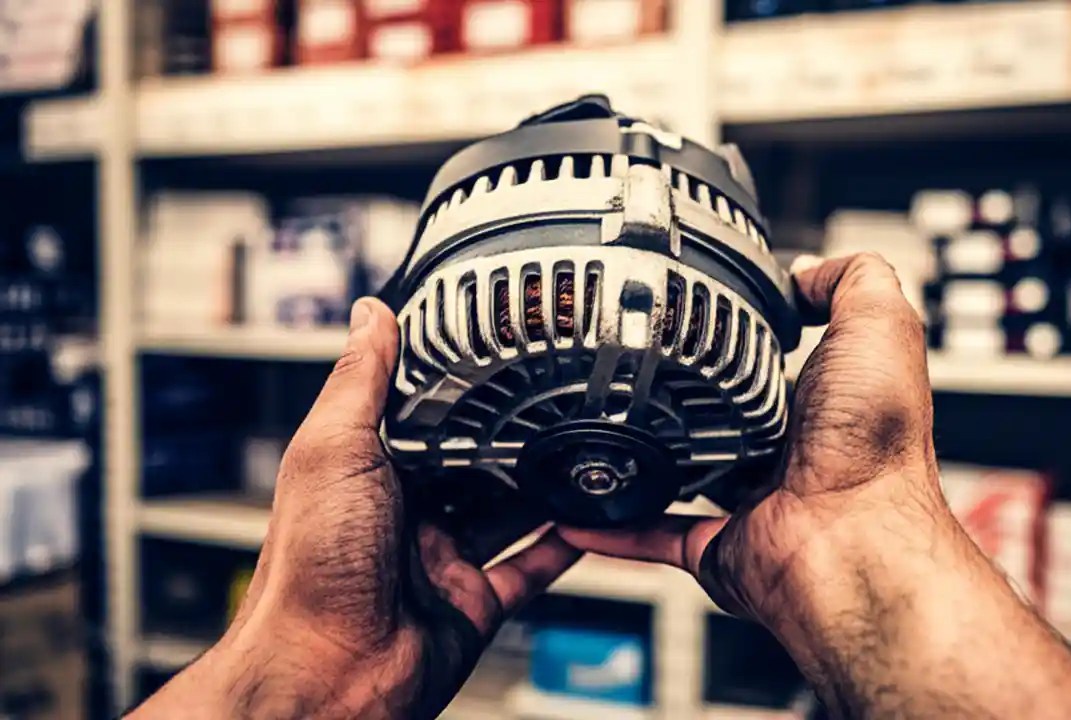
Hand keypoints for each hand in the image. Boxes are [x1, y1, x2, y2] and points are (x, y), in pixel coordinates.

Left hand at [131, 298, 580, 719]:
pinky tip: (588, 517)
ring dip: (542, 482)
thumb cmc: (308, 571)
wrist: (326, 674)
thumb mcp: (331, 451)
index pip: (421, 412)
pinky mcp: (474, 601)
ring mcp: (441, 557)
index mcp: (366, 471)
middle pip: (472, 459)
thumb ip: (361, 382)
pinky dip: (564, 544)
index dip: (457, 383)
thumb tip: (370, 316)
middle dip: (510, 431)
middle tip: (557, 393)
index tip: (497, 350)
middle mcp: (404, 512)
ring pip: (508, 509)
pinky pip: (531, 567)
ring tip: (582, 443)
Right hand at [562, 253, 941, 626]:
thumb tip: (808, 270)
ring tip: (595, 423)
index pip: (769, 361)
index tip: (689, 312)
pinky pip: (651, 535)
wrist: (858, 539)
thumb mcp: (879, 326)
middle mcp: (786, 453)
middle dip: (675, 393)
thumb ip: (852, 280)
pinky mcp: (716, 545)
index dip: (736, 336)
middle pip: (717, 414)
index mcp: (821, 403)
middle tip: (624, 361)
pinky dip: (614, 527)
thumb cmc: (876, 446)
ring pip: (680, 475)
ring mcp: (749, 502)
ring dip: (642, 454)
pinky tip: (579, 507)